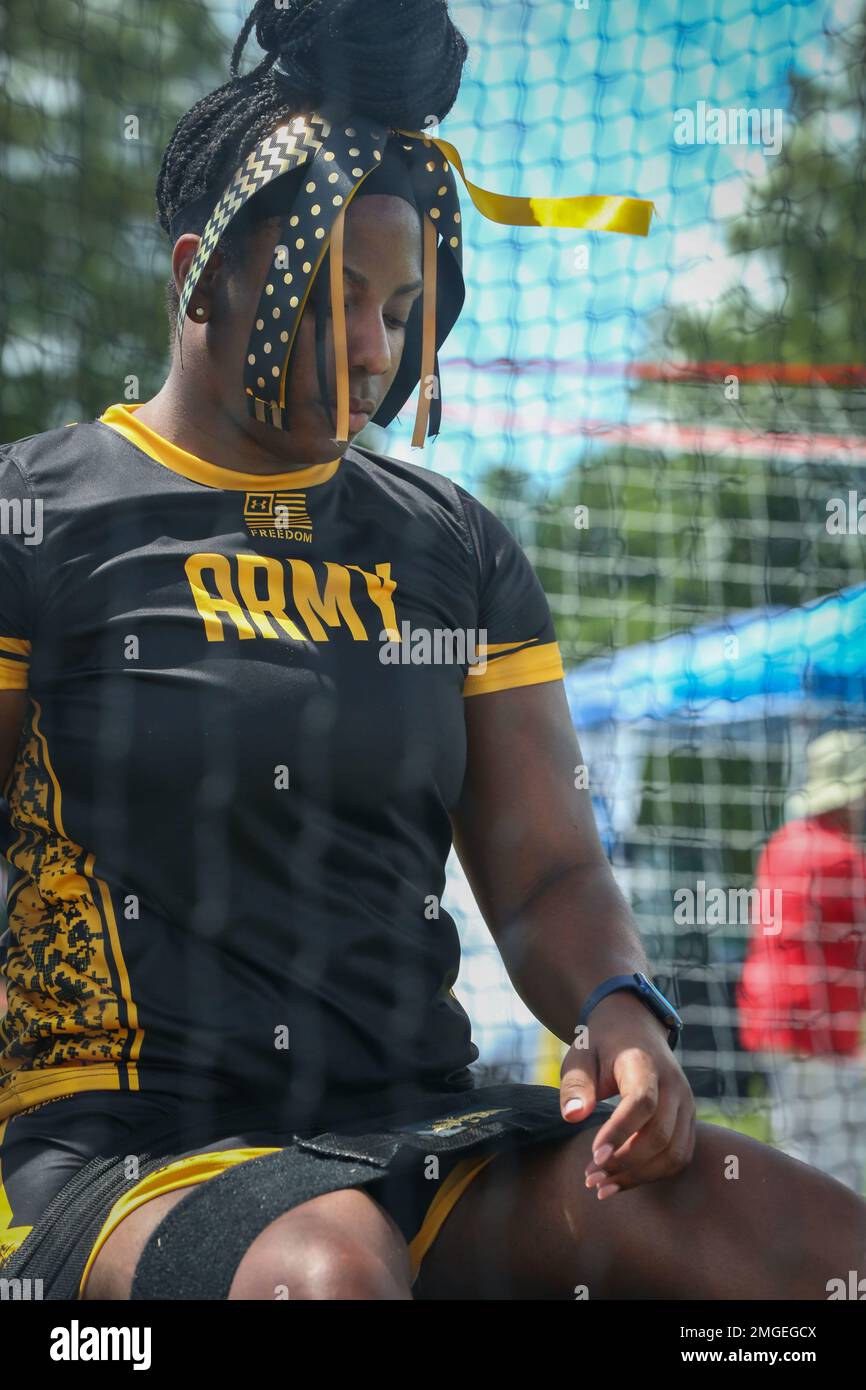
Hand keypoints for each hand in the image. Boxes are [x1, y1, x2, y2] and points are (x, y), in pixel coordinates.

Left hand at [559, 990, 695, 1199]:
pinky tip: (621, 1181)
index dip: (620, 1132)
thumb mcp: (579, 1055)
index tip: (594, 1156)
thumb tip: (572, 1117)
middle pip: (661, 1135)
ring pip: (674, 1154)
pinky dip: (652, 1175)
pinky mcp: (688, 1121)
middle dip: (625, 1164)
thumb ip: (576, 1084)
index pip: (642, 1103)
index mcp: (645, 1063)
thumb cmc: (600, 1045)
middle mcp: (674, 1085)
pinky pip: (679, 1157)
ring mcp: (687, 1104)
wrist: (634, 1028)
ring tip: (602, 1186)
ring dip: (639, 1176)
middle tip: (590, 1179)